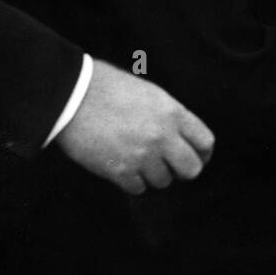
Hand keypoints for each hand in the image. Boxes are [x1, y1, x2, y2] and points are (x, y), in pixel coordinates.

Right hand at [56, 60, 214, 193]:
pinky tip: (122, 167)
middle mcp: (162, 136)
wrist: (70, 94)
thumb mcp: (149, 92)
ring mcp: (142, 156)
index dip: (202, 153)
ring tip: (137, 160)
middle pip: (191, 169)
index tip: (196, 157)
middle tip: (170, 167)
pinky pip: (138, 188)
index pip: (205, 142)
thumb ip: (169, 116)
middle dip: (182, 170)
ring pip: (163, 181)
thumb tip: (179, 137)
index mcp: (172, 113)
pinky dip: (132, 181)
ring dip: (153, 175)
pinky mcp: (119, 171)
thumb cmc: (106, 86)